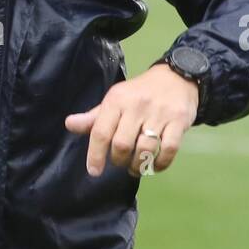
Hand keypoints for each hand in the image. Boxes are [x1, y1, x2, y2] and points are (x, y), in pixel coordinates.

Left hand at [64, 63, 198, 176]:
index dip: (95, 154)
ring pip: (145, 149)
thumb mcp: (115, 100)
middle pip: (122, 144)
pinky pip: (168, 150)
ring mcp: (159, 114)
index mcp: (117, 100)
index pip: (100, 131)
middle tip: (120, 162)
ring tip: (135, 167)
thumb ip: (94, 117)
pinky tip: (155, 165)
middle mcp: (137, 106)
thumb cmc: (139, 93)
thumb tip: (69, 124)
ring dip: (138, 166)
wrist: (176, 77)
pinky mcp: (179, 121)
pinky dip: (160, 164)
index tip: (94, 171)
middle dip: (119, 161)